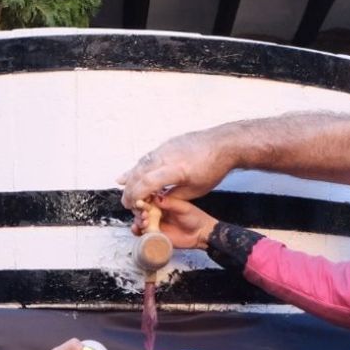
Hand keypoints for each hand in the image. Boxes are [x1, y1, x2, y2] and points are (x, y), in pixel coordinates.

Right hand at [117, 128, 237, 208]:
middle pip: (139, 173)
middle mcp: (166, 156)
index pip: (147, 183)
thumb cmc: (214, 167)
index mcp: (175, 169)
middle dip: (130, 190)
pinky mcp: (166, 145)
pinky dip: (138, 167)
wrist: (223, 144)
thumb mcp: (195, 190)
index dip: (136, 195)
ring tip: (125, 190)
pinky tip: (131, 173)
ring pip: (140, 164)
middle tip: (127, 203)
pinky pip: (147, 157)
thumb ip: (174, 196)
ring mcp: (165, 148)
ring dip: (131, 178)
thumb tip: (159, 201)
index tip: (133, 206)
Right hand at [133, 196, 216, 249]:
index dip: (142, 200)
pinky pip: (142, 233)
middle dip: (139, 212)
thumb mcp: (183, 207)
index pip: (147, 198)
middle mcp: (156, 212)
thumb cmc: (195, 218)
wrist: (200, 234)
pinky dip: (137, 231)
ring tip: (144, 222)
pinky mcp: (156, 234)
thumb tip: (157, 197)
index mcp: (162, 202)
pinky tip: (138, 230)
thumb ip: (170, 203)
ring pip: (139, 221)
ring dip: (138, 221)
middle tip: (144, 214)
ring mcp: (155, 223)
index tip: (141, 202)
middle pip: (140, 210)